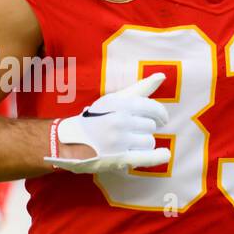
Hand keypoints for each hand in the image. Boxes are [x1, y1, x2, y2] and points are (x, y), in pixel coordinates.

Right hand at [44, 73, 170, 173]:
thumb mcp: (114, 100)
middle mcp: (120, 120)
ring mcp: (120, 140)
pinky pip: (148, 157)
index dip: (160, 115)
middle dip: (143, 130)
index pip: (152, 108)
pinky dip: (158, 156)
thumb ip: (140, 88)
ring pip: (149, 142)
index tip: (161, 120)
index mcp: (120, 103)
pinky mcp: (120, 158)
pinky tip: (165, 154)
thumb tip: (162, 75)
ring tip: (127, 144)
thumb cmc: (94, 118)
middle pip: (150, 127)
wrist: (68, 142)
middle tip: (128, 133)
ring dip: (142, 144)